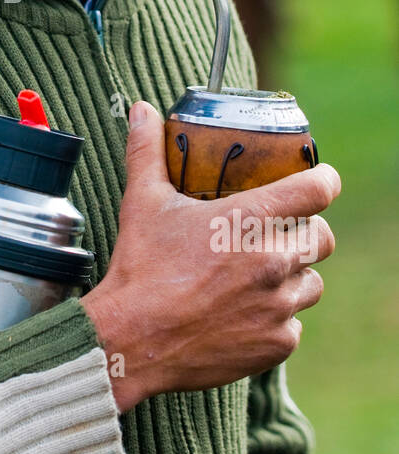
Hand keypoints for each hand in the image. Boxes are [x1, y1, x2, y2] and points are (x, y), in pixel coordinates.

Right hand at [81, 100, 339, 410]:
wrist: (131, 341)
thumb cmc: (140, 268)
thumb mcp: (143, 202)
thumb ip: (147, 151)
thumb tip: (141, 110)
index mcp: (251, 219)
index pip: (319, 189)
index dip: (323, 180)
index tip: (316, 180)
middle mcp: (275, 261)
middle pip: (323, 238)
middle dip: (304, 232)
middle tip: (276, 233)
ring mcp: (279, 305)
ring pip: (312, 283)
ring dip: (292, 277)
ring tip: (258, 276)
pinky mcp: (276, 343)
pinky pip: (293, 325)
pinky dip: (275, 319)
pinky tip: (245, 314)